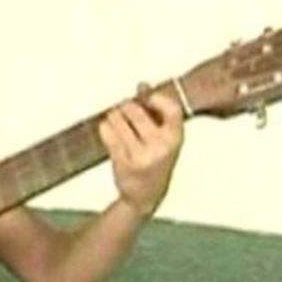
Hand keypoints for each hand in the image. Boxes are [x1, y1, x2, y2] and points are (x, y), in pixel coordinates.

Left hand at [98, 93, 183, 218]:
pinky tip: (109, 131)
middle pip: (134, 110)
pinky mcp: (122, 161)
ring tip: (117, 124)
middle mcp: (160, 146)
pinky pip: (106, 132)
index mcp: (176, 138)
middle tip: (124, 112)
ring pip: (117, 119)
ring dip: (113, 117)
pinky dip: (105, 128)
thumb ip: (156, 111)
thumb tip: (142, 84)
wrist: (146, 196)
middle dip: (125, 107)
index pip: (172, 108)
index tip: (148, 98)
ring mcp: (140, 155)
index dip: (157, 98)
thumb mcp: (164, 138)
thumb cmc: (155, 161)